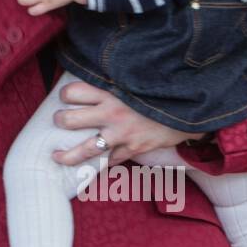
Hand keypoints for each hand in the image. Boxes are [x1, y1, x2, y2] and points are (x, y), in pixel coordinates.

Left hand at [50, 80, 193, 165]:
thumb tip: (95, 82)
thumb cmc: (158, 93)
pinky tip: (93, 165)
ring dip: (67, 155)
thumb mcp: (134, 82)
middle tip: (58, 122)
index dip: (65, 94)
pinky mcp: (132, 150)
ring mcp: (121, 134)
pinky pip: (110, 161)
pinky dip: (102, 163)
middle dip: (59, 121)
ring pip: (85, 149)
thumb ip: (113, 83)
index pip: (73, 92)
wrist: (189, 111)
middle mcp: (111, 113)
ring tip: (57, 156)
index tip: (65, 97)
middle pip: (70, 120)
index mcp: (110, 92)